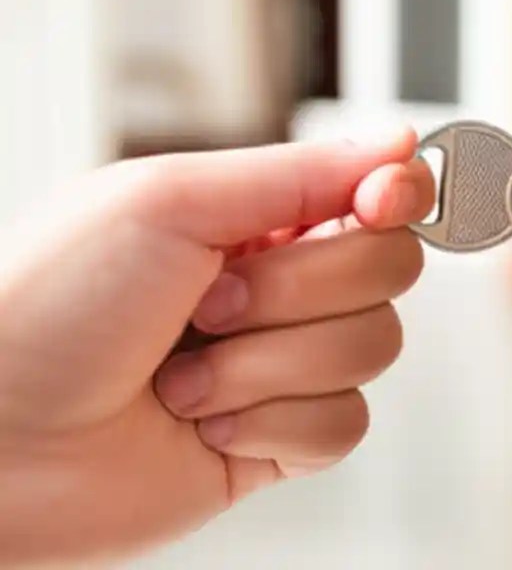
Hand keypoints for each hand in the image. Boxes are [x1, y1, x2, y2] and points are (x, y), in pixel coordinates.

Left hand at [0, 130, 433, 566]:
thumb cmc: (41, 308)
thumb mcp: (168, 203)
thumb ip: (300, 172)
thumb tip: (401, 141)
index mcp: (253, 216)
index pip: (377, 192)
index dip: (397, 195)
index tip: (378, 201)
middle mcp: (278, 286)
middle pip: (388, 269)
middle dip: (299, 290)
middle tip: (213, 301)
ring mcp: (282, 364)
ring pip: (372, 349)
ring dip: (268, 364)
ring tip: (184, 373)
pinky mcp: (279, 439)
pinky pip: (344, 426)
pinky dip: (270, 425)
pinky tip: (203, 423)